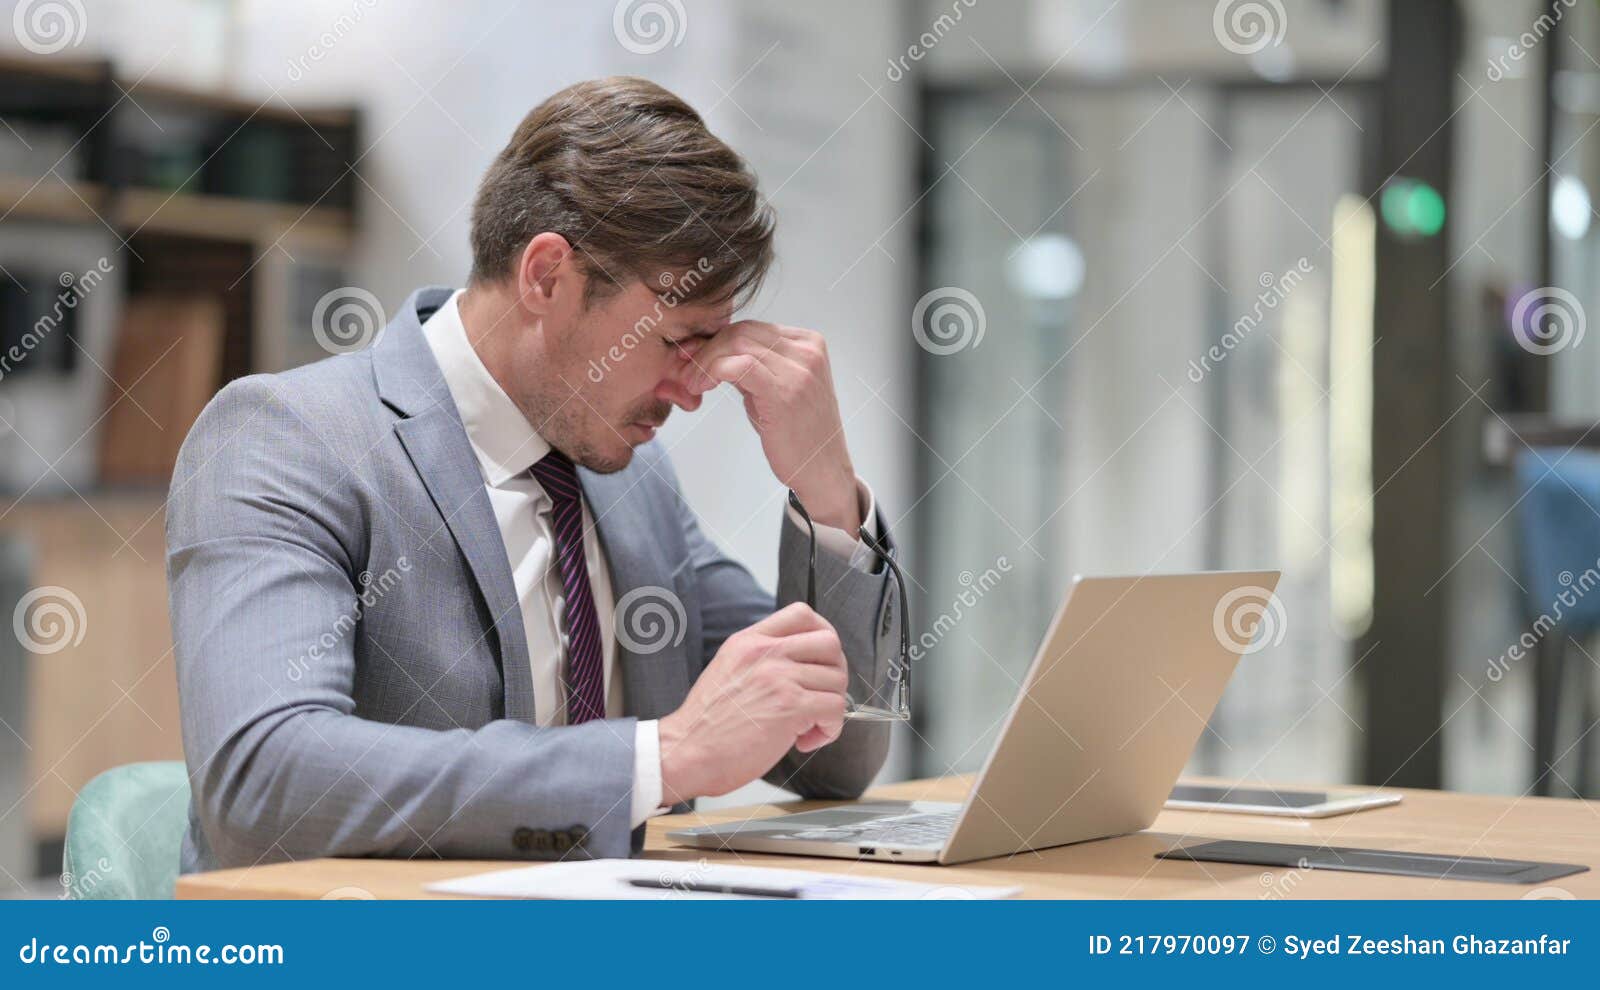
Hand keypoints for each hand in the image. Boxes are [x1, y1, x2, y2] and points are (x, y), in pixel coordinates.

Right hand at [657, 603, 847, 803]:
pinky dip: (829, 729)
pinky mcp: (789, 706)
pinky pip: (835, 708)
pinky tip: (804, 741)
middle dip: (835, 673)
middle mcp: (765, 652)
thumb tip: (801, 666)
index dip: (824, 635)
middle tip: (820, 698)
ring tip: (807, 727)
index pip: (802, 614)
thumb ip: (761, 660)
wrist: (686, 752)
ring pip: (837, 680)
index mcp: (749, 641)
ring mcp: (778, 677)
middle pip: (830, 643)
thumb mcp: (728, 669)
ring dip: (830, 708)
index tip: (822, 660)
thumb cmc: (706, 724)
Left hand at [683, 321, 860, 531]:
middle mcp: (807, 350)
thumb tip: (706, 349)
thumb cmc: (798, 434)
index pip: (750, 327)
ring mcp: (800, 369)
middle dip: (704, 349)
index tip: (690, 358)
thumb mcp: (774, 389)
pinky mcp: (786, 391)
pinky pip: (740, 365)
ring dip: (704, 361)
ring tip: (690, 383)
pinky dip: (712, 370)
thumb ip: (750, 366)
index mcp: (808, 343)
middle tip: (684, 371)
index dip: (714, 341)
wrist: (823, 472)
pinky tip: (701, 387)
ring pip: (736, 343)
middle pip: (741, 331)